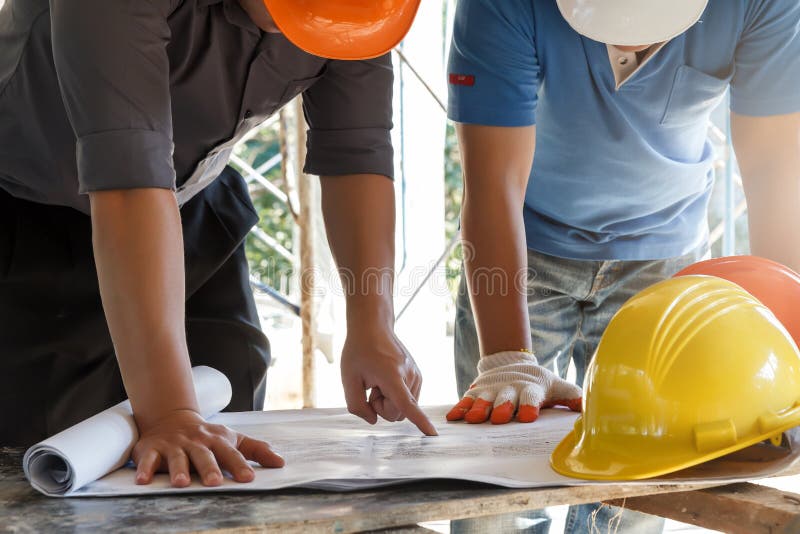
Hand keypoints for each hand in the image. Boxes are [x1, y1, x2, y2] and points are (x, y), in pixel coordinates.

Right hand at [132, 409, 283, 486]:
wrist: (172, 418)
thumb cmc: (208, 436)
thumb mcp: (234, 439)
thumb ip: (257, 450)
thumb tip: (281, 463)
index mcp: (217, 441)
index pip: (231, 454)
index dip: (240, 465)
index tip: (249, 479)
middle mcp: (196, 442)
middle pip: (204, 456)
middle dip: (209, 468)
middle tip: (215, 483)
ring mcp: (174, 445)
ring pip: (177, 458)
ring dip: (178, 470)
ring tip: (182, 483)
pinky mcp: (152, 449)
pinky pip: (147, 460)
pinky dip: (144, 469)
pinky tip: (143, 481)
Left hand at [340, 331, 437, 435]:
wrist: (373, 327)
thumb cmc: (358, 352)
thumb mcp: (348, 379)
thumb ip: (356, 405)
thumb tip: (374, 420)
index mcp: (392, 376)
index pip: (407, 404)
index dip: (419, 421)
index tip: (433, 435)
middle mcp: (409, 376)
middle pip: (398, 413)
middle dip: (382, 407)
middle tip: (371, 387)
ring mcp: (416, 375)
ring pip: (404, 408)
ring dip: (388, 400)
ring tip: (378, 380)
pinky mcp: (418, 375)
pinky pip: (408, 399)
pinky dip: (395, 395)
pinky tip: (386, 379)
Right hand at [447, 351, 581, 424]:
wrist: (514, 364)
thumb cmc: (539, 384)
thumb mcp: (558, 387)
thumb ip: (572, 396)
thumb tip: (588, 407)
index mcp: (531, 388)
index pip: (531, 396)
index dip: (529, 405)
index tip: (528, 417)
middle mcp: (510, 388)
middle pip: (506, 398)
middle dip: (502, 407)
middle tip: (499, 418)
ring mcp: (492, 389)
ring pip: (485, 399)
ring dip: (479, 408)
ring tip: (474, 419)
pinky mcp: (477, 390)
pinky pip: (467, 400)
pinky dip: (460, 408)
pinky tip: (454, 417)